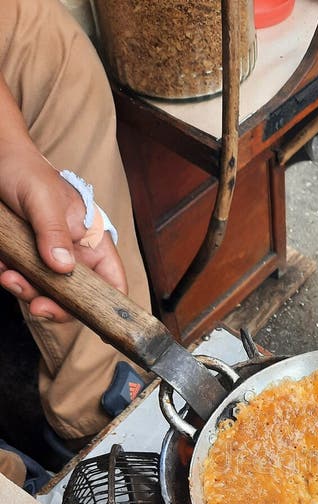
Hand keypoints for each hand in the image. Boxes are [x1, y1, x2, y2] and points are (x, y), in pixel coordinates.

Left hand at [0, 152, 126, 321]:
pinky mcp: (25, 262)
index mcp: (92, 243)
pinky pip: (20, 282)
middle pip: (76, 299)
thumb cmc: (25, 171)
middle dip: (54, 304)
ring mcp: (49, 261)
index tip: (99, 326)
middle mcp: (74, 256)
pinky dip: (8, 278)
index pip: (113, 283)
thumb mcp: (42, 199)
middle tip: (35, 304)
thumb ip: (53, 233)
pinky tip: (1, 263)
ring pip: (45, 294)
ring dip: (24, 290)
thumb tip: (63, 268)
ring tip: (8, 274)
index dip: (111, 308)